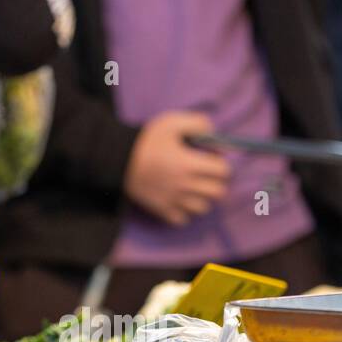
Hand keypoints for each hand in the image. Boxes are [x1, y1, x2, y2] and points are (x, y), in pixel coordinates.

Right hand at [123, 111, 230, 225]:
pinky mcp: (162, 210)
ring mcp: (174, 200)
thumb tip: (212, 131)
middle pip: (218, 192)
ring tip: (194, 189)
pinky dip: (185, 213)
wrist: (119, 159)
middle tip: (206, 176)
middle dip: (216, 183)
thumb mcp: (171, 122)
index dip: (221, 164)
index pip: (223, 171)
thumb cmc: (147, 140)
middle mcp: (185, 185)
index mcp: (190, 164)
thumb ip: (197, 123)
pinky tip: (179, 201)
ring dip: (202, 198)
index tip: (211, 160)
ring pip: (203, 208)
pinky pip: (183, 220)